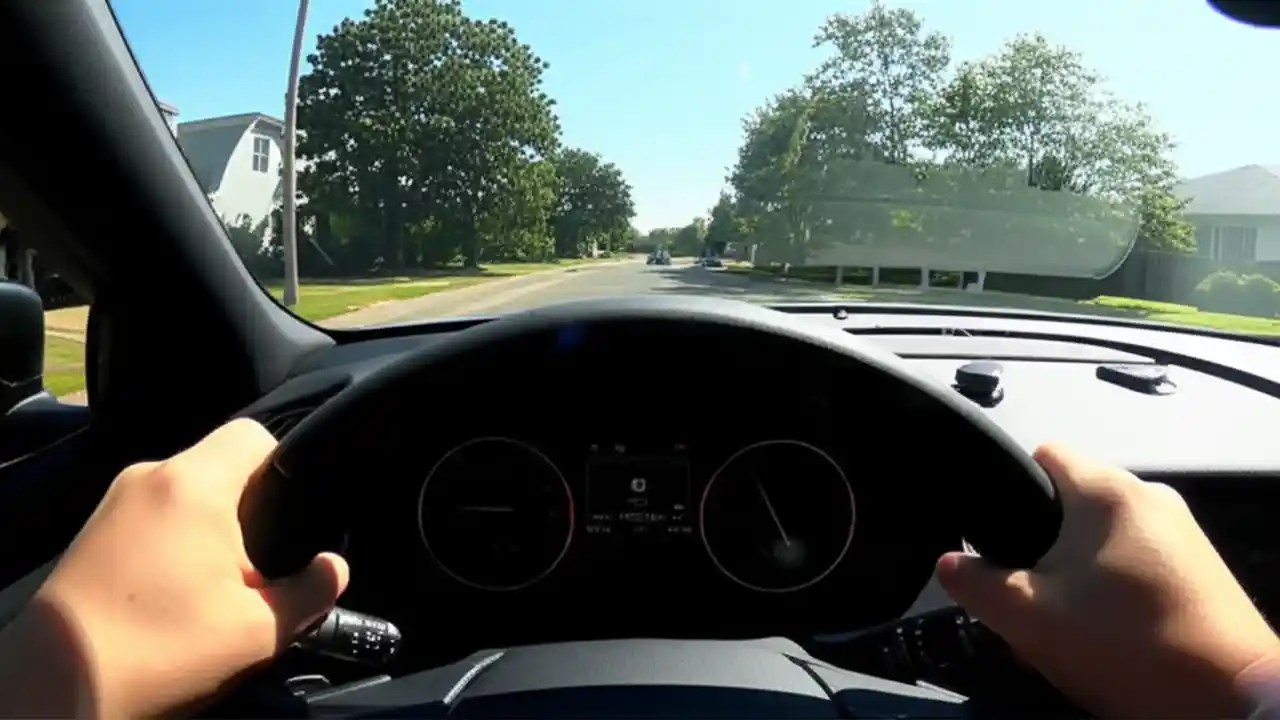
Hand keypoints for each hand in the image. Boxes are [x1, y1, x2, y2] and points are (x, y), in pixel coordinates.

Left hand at [0, 419, 348, 717]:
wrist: (52, 692)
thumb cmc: (157, 653)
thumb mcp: (256, 632)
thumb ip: (312, 592)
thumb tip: (334, 568)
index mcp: (192, 485)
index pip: (255, 434)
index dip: (287, 464)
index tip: (296, 514)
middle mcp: (150, 477)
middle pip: (221, 465)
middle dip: (251, 510)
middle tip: (261, 566)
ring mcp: (113, 502)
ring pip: (187, 492)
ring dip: (213, 529)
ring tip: (220, 587)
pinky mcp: (92, 532)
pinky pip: (156, 514)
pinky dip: (178, 541)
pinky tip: (180, 594)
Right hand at [936, 443, 1279, 717]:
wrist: (1229, 701)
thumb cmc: (1126, 645)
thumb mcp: (1029, 619)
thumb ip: (975, 585)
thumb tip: (949, 563)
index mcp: (1107, 491)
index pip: (1043, 453)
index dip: (1010, 487)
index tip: (997, 535)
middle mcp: (1150, 497)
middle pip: (1070, 505)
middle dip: (1041, 548)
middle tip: (1026, 598)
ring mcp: (1182, 533)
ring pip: (1102, 539)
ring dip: (1074, 575)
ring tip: (1063, 625)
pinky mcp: (1201, 570)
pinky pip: (1137, 562)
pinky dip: (1112, 590)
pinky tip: (1105, 635)